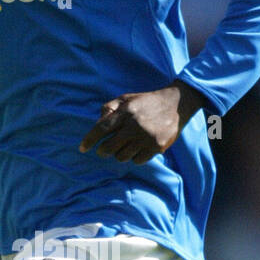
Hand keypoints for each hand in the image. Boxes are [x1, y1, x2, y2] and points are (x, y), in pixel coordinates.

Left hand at [78, 82, 205, 163]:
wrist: (177, 104)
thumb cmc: (147, 102)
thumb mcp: (127, 98)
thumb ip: (110, 108)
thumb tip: (97, 123)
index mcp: (126, 112)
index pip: (102, 129)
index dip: (89, 140)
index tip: (82, 149)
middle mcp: (135, 125)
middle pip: (109, 148)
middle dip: (103, 151)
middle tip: (103, 150)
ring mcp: (146, 137)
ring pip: (122, 156)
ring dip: (120, 153)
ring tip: (125, 146)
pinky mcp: (157, 146)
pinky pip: (137, 160)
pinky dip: (134, 157)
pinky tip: (137, 148)